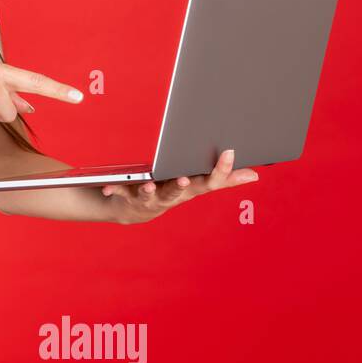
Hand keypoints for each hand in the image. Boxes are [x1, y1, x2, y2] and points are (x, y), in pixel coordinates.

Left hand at [101, 148, 258, 224]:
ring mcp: (150, 197)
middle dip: (181, 185)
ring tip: (146, 184)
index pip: (210, 181)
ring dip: (149, 190)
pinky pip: (121, 191)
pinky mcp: (129, 194)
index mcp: (190, 189)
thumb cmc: (172, 191)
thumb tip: (254, 175)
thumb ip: (224, 179)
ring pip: (150, 194)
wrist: (137, 211)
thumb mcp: (199, 185)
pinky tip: (107, 187)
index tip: (230, 151)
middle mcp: (171, 195)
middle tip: (184, 179)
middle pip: (179, 191)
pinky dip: (114, 188)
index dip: (222, 169)